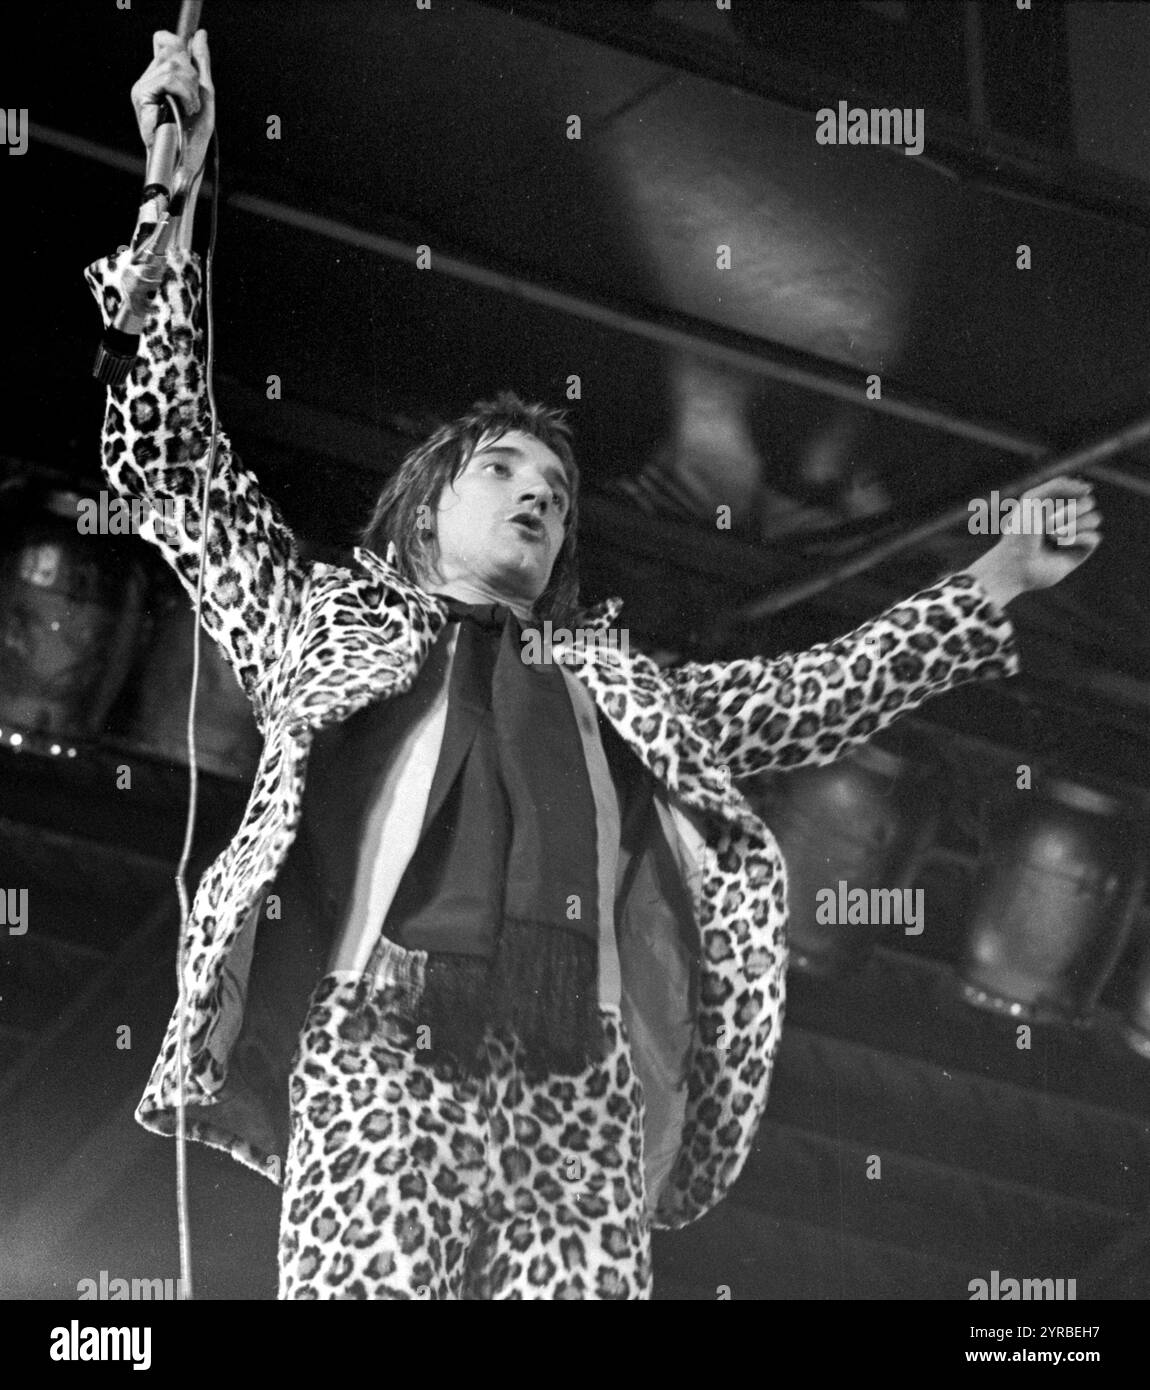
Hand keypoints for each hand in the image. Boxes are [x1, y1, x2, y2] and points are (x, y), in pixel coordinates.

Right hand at [130, 28, 214, 182]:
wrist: (187, 162)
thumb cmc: (194, 135)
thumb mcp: (204, 94)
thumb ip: (201, 63)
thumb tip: (200, 35)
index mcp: (159, 76)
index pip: (166, 41)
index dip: (180, 47)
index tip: (193, 74)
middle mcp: (148, 80)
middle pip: (173, 51)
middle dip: (192, 76)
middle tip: (193, 102)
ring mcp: (143, 89)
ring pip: (172, 66)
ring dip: (190, 89)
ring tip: (190, 109)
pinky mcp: (142, 98)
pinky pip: (168, 80)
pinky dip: (185, 95)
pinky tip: (185, 112)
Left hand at [966, 476, 1101, 608]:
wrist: (1016, 564)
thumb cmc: (1020, 532)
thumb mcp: (1033, 499)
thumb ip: (1059, 485)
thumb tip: (1089, 488)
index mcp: (1056, 503)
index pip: (1078, 490)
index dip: (1068, 495)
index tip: (1049, 504)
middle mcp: (1067, 518)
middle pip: (1089, 502)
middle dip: (1070, 512)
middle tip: (1048, 525)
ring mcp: (1075, 534)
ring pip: (1094, 518)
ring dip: (1072, 525)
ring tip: (1052, 537)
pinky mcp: (1080, 551)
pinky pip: (1095, 537)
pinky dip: (1079, 538)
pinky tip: (1061, 545)